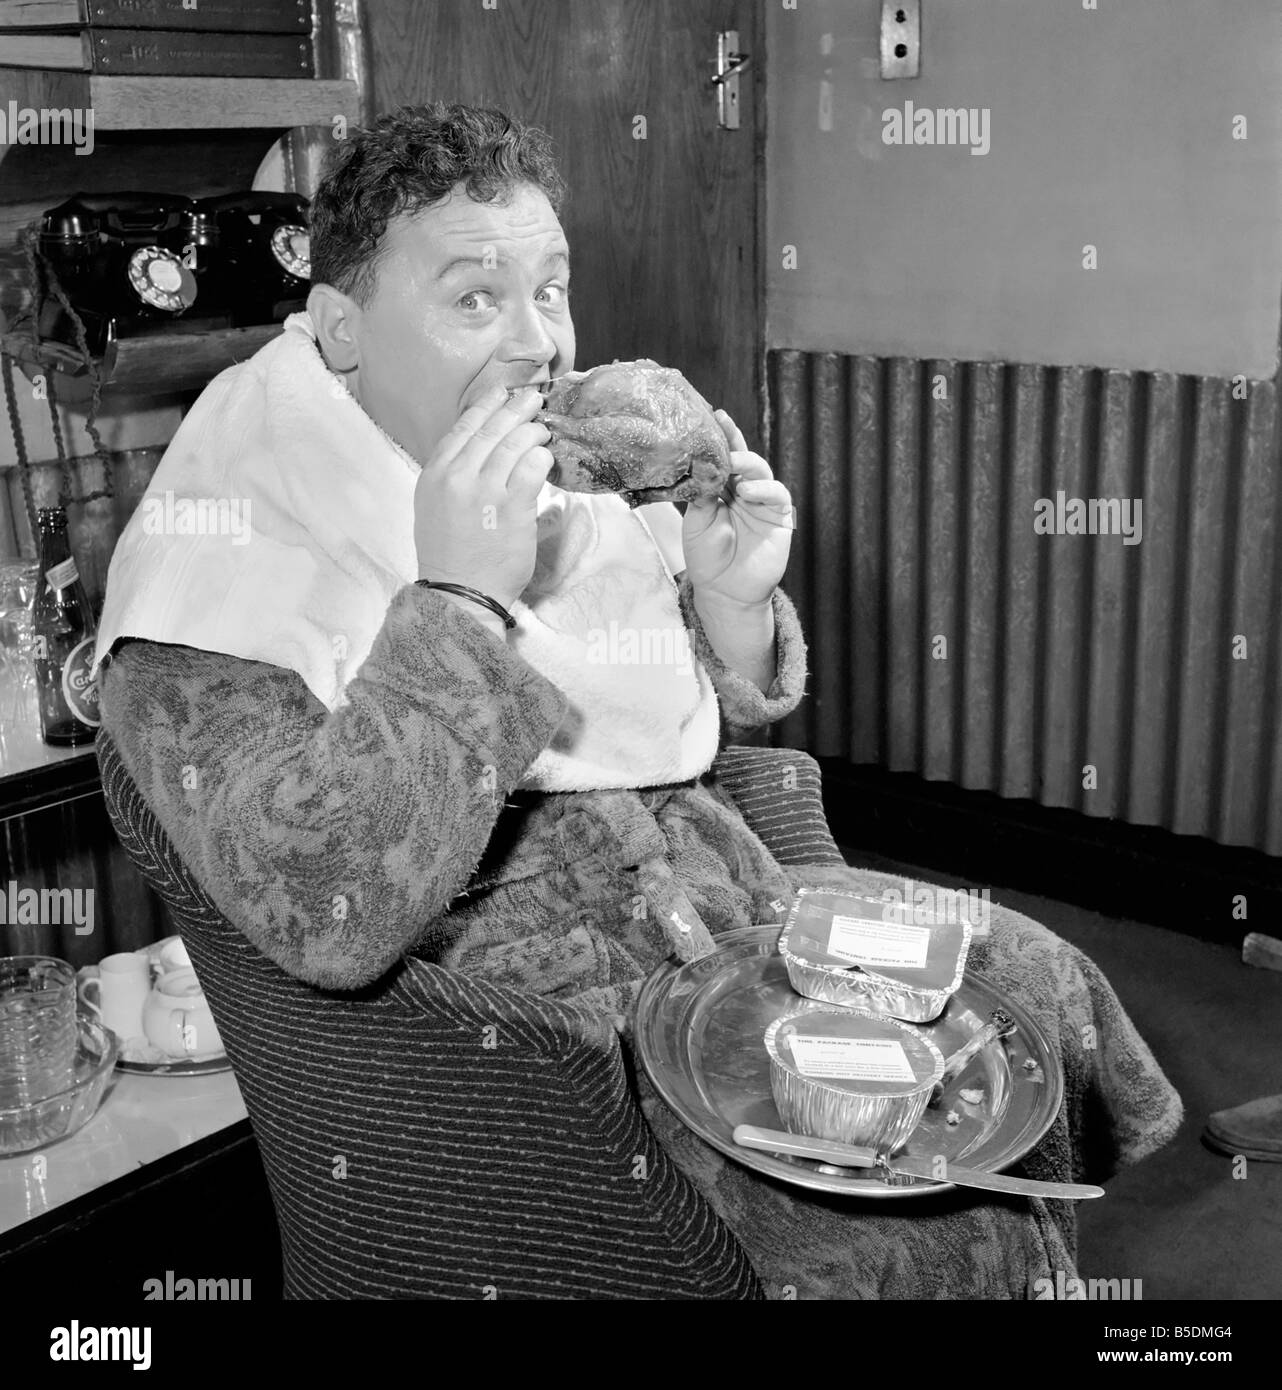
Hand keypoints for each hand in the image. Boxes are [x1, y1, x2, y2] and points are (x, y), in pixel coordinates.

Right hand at [414, 385, 553, 610]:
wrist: (459, 592)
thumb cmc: (450, 554)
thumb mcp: (435, 506)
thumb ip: (453, 475)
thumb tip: (483, 449)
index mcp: (434, 474)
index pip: (463, 427)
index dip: (486, 406)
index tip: (501, 393)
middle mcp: (456, 477)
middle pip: (491, 429)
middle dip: (515, 410)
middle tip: (533, 400)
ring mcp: (484, 490)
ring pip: (513, 444)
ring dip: (533, 432)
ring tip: (543, 429)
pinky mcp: (512, 507)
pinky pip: (532, 468)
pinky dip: (541, 458)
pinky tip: (546, 457)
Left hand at [681, 410, 793, 608]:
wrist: (724, 592)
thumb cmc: (707, 558)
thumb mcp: (696, 520)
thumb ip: (701, 492)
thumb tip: (700, 462)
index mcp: (720, 489)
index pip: (721, 458)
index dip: (720, 438)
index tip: (712, 415)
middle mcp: (743, 491)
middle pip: (742, 458)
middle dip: (733, 441)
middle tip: (722, 428)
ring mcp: (762, 503)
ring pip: (761, 471)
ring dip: (747, 464)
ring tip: (732, 465)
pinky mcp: (780, 517)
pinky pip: (777, 495)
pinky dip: (764, 489)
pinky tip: (747, 492)